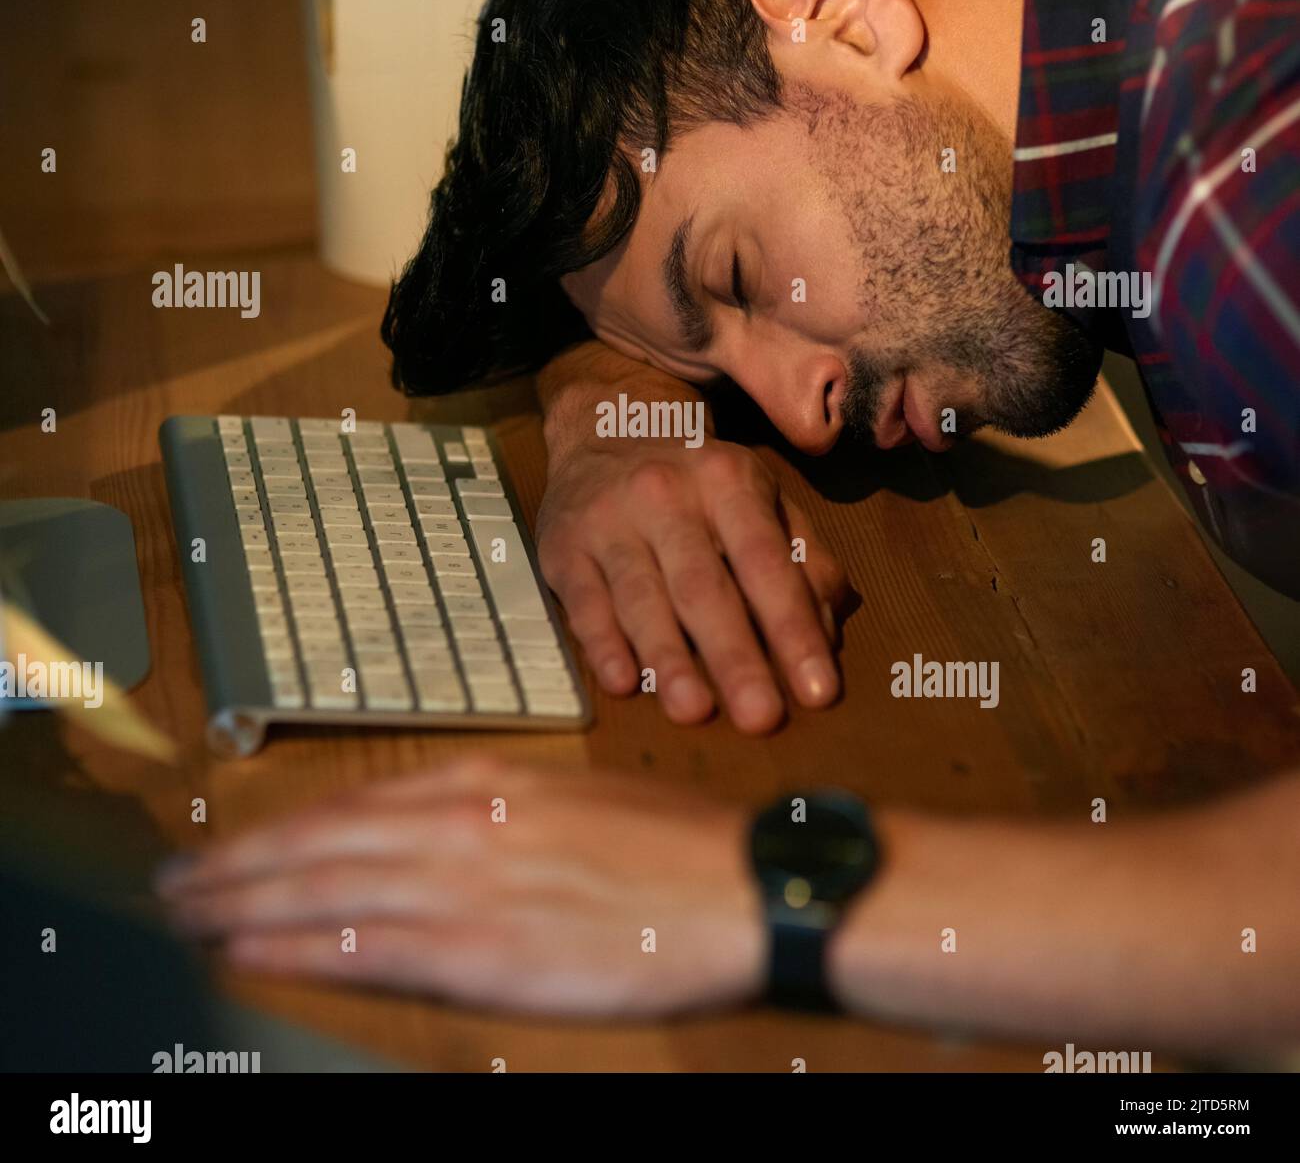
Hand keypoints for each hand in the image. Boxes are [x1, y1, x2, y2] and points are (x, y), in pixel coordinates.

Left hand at [156, 758, 764, 1017]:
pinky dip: (299, 949)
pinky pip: (367, 947)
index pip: (353, 801)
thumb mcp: (570, 799)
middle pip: (321, 841)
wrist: (734, 884)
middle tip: (178, 880)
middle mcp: (459, 823)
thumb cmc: (664, 843)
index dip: (283, 825)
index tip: (236, 841)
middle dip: (239, 863)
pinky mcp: (482, 951)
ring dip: (246, 902)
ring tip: (190, 914)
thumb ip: (490, 814)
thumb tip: (423, 833)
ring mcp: (466, 886)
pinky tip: (250, 951)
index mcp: (485, 780)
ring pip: (326, 890)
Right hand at [537, 430, 848, 733]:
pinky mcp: (563, 547)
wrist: (605, 425)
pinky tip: (622, 683)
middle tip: (761, 717)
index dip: (794, 628)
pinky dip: (602, 644)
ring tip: (694, 711)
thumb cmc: (697, 479)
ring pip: (641, 598)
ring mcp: (609, 520)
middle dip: (735, 656)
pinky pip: (584, 602)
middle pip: (703, 586)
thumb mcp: (759, 498)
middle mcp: (666, 496)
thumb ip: (801, 558)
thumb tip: (828, 628)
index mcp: (727, 481)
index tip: (818, 690)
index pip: (766, 563)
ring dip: (668, 658)